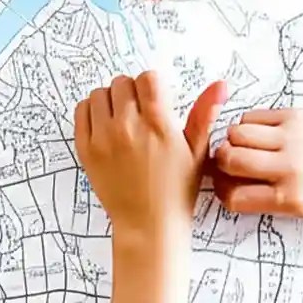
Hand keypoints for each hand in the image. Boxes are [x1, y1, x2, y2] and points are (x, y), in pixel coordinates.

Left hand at [74, 72, 226, 236]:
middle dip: (132, 91)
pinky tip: (105, 123)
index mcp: (158, 124)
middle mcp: (128, 127)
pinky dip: (92, 111)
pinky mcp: (86, 149)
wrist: (149, 224)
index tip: (155, 98)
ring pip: (100, 93)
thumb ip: (205, 113)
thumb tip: (220, 84)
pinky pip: (82, 111)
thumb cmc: (176, 190)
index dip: (152, 85)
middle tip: (139, 110)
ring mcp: (103, 137)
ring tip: (122, 117)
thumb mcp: (197, 151)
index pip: (147, 78)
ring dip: (111, 99)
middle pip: (122, 83)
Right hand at [212, 109, 302, 219]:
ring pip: (235, 133)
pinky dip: (249, 126)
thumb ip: (265, 198)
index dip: (224, 193)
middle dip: (221, 164)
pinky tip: (261, 135)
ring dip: (233, 142)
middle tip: (228, 166)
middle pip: (228, 159)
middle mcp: (289, 167)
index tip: (226, 189)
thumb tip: (228, 184)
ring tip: (244, 149)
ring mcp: (292, 138)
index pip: (234, 196)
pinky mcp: (297, 116)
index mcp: (290, 198)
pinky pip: (253, 116)